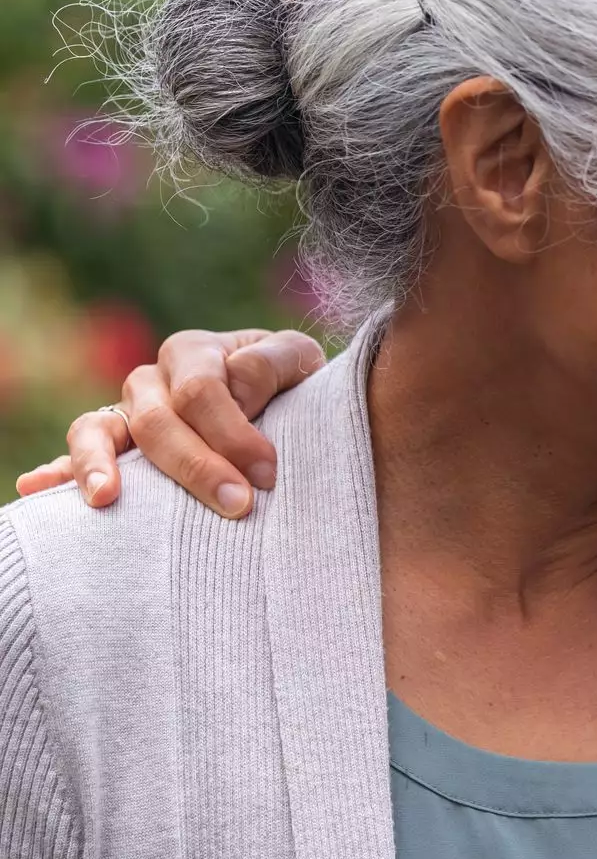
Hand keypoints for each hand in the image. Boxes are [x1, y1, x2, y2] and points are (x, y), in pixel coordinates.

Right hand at [13, 328, 325, 517]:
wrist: (282, 400)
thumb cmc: (291, 383)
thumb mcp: (298, 362)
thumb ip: (273, 364)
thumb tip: (236, 385)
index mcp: (195, 353)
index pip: (201, 391)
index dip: (233, 433)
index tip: (267, 474)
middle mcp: (152, 380)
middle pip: (156, 420)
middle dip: (195, 466)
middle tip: (237, 505)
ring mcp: (126, 413)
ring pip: (97, 430)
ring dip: (99, 465)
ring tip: (107, 498)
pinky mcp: (114, 447)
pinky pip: (75, 456)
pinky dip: (57, 472)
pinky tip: (36, 487)